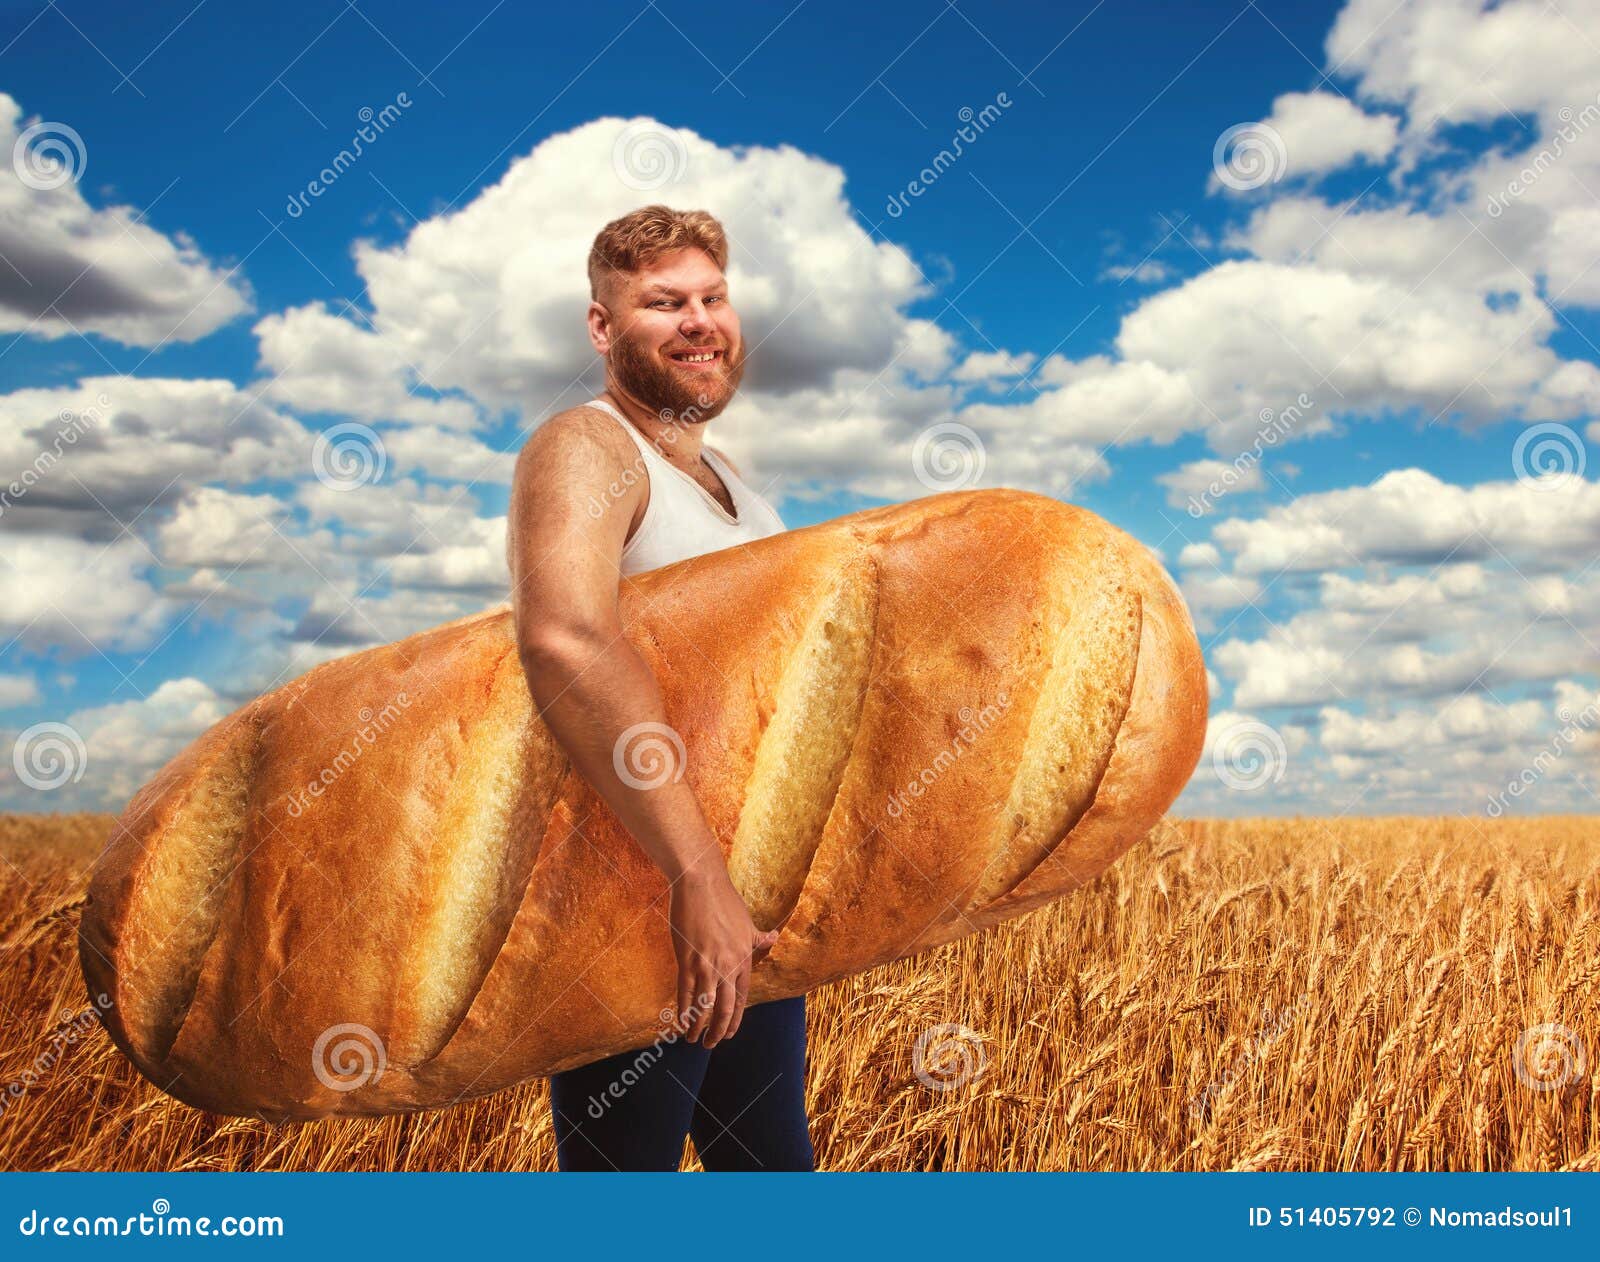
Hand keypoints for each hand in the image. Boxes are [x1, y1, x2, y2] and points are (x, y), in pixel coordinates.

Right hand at [668, 862, 778, 1047]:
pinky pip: (686, 993)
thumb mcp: (746, 921)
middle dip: (718, 1031)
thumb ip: (758, 936)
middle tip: (712, 1044)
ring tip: (693, 1040)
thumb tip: (774, 937)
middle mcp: (728, 966)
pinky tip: (680, 1023)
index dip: (735, 1018)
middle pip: (724, 1008)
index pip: (741, 997)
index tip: (729, 1032)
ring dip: (699, 1027)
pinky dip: (683, 1011)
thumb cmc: (724, 900)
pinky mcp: (687, 959)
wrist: (701, 883)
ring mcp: (707, 964)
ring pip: (705, 1006)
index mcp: (743, 958)